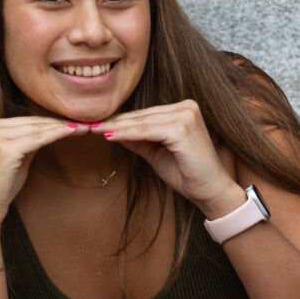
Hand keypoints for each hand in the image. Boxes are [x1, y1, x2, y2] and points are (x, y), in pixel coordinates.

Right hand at [0, 115, 82, 229]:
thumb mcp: (14, 157)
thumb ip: (27, 141)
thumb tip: (50, 130)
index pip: (25, 121)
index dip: (50, 121)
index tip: (72, 121)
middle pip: (32, 122)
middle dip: (59, 122)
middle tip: (84, 121)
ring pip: (37, 129)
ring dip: (62, 127)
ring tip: (83, 126)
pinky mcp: (5, 148)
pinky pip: (38, 139)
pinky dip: (57, 135)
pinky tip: (72, 132)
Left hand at [94, 100, 237, 213]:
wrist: (210, 191)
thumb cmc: (187, 173)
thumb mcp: (156, 153)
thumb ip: (138, 140)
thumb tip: (112, 131)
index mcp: (183, 109)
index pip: (145, 114)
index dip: (120, 121)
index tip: (97, 125)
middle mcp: (186, 107)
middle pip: (142, 115)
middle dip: (115, 122)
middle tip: (88, 125)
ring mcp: (186, 115)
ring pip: (142, 122)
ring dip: (117, 127)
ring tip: (94, 130)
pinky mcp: (182, 128)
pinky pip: (147, 131)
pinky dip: (127, 134)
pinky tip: (109, 136)